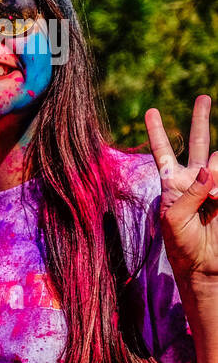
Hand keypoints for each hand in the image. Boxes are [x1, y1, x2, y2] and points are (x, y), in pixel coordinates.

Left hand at [145, 96, 217, 292]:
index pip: (163, 152)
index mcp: (172, 183)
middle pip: (198, 142)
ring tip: (215, 197)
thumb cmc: (181, 244)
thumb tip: (210, 168)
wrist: (203, 265)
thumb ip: (190, 192)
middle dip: (201, 119)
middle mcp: (194, 179)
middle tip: (203, 97)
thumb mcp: (174, 218)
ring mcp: (215, 185)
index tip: (151, 111)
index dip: (158, 132)